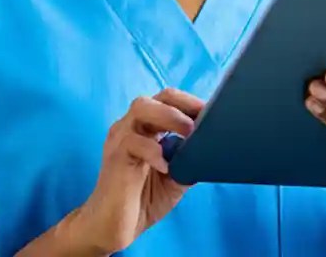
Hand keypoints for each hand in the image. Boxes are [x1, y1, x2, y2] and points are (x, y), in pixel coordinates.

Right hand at [69, 88, 203, 253]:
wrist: (112, 227)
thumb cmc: (142, 200)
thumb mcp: (176, 177)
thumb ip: (190, 158)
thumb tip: (214, 148)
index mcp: (145, 129)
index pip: (167, 101)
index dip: (190, 103)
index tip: (213, 112)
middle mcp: (131, 127)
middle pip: (155, 97)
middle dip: (181, 103)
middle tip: (202, 118)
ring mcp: (121, 139)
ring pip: (141, 108)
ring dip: (169, 116)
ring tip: (188, 132)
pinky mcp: (115, 156)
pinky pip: (132, 141)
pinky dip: (153, 150)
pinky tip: (166, 166)